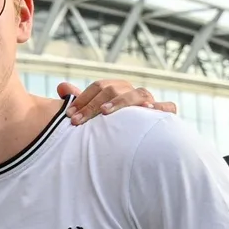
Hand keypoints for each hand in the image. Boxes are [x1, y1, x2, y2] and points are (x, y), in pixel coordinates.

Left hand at [60, 79, 176, 124]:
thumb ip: (82, 101)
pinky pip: (167, 108)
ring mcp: (149, 101)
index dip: (83, 99)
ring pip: (137, 94)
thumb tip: (61, 86)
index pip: (99, 87)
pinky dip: (160, 108)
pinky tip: (148, 110)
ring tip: (105, 112)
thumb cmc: (115, 126)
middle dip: (92, 105)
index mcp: (118, 89)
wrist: (144, 141)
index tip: (69, 115)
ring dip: (120, 102)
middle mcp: (133, 92)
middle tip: (77, 122)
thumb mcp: (97, 113)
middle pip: (113, 89)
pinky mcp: (164, 114)